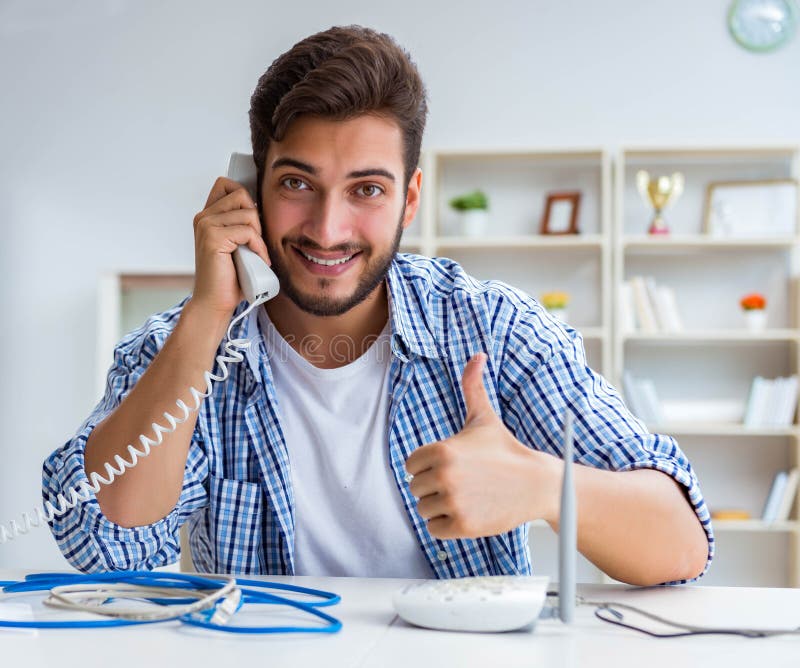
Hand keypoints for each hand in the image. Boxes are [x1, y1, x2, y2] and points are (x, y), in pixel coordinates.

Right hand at [190, 177, 270, 317]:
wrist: (216, 302)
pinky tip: (258, 260)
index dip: (244, 195)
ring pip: (248, 214)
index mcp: (207, 216)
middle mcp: (203, 217)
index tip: (252, 220)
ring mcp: (206, 226)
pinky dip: (259, 247)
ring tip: (255, 254)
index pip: (226, 184)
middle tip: (255, 241)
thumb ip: (241, 223)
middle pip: (241, 195)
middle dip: (255, 217)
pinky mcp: (213, 238)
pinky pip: (248, 231)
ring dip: (259, 236)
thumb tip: (261, 205)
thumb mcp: (238, 244)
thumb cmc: (229, 276)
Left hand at [404, 353, 561, 539]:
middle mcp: (444, 475)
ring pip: (424, 509)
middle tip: (463, 482)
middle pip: (416, 488)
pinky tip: (468, 511)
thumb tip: (477, 355)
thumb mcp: (484, 417)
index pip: (411, 465)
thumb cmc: (505, 450)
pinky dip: (447, 525)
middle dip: (435, 487)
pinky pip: (434, 529)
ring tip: (467, 496)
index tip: (452, 465)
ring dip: (440, 506)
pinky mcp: (463, 525)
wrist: (537, 483)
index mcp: (442, 449)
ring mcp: (453, 501)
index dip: (428, 465)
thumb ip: (472, 385)